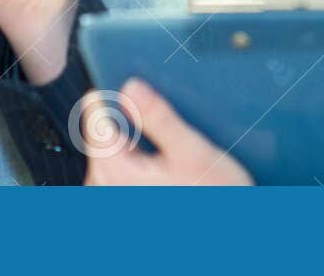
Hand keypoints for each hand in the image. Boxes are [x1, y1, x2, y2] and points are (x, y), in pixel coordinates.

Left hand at [84, 79, 254, 185]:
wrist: (230, 237)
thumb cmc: (215, 202)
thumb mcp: (194, 153)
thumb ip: (160, 118)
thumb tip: (131, 86)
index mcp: (113, 169)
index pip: (94, 112)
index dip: (115, 92)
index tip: (137, 85)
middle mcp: (103, 186)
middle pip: (103, 131)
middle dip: (129, 120)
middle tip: (164, 125)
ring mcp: (110, 196)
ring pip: (113, 151)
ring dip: (136, 143)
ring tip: (169, 151)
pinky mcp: (122, 201)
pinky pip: (119, 171)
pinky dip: (138, 162)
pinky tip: (166, 169)